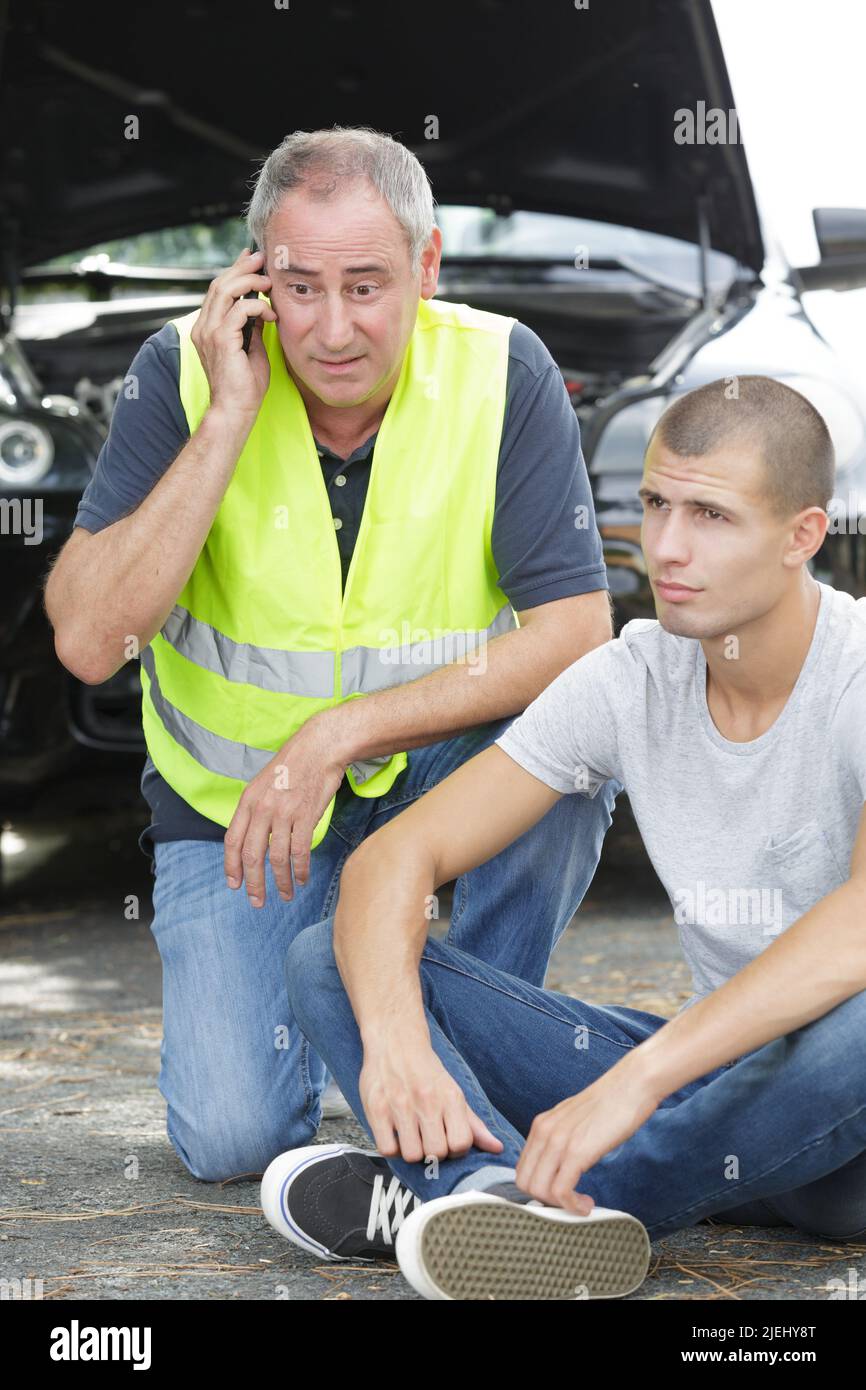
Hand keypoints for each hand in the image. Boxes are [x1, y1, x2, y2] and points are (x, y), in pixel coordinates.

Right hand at [190, 247, 277, 422]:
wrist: (235, 411)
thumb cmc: (244, 387)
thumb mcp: (251, 348)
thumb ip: (252, 327)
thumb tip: (261, 308)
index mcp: (207, 329)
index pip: (218, 291)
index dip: (234, 271)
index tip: (250, 259)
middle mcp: (203, 327)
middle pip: (220, 284)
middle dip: (242, 268)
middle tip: (261, 258)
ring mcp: (209, 333)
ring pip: (225, 290)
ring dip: (250, 281)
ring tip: (268, 282)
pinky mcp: (221, 340)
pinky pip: (239, 310)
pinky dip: (258, 306)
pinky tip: (272, 314)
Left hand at [224, 715, 346, 906]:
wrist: (319, 748)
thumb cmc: (293, 766)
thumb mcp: (263, 783)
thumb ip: (255, 809)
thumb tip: (251, 837)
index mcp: (248, 801)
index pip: (232, 840)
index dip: (231, 866)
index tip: (234, 884)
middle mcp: (262, 809)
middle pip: (252, 855)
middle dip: (254, 883)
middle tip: (257, 901)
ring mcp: (284, 813)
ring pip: (277, 858)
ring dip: (280, 882)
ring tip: (284, 895)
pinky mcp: (306, 816)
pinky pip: (300, 852)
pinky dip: (300, 870)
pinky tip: (301, 880)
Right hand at [360, 1043, 505, 1167]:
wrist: (395, 1041)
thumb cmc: (426, 1071)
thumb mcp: (453, 1092)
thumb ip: (474, 1124)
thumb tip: (497, 1148)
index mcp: (450, 1097)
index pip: (461, 1144)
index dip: (455, 1149)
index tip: (447, 1140)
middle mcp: (427, 1101)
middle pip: (436, 1153)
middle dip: (433, 1152)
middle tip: (427, 1138)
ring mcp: (400, 1105)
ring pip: (412, 1155)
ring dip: (412, 1151)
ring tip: (410, 1136)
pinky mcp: (377, 1109)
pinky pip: (387, 1150)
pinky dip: (392, 1149)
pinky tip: (395, 1135)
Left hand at [514, 1057, 659, 1213]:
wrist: (632, 1084)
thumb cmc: (610, 1105)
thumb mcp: (575, 1121)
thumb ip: (562, 1139)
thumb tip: (560, 1166)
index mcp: (541, 1125)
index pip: (522, 1169)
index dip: (538, 1189)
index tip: (559, 1196)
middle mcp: (543, 1132)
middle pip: (525, 1182)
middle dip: (545, 1201)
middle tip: (569, 1203)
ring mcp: (558, 1141)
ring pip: (538, 1190)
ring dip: (559, 1207)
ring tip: (581, 1204)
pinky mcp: (577, 1151)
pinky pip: (560, 1191)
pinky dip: (572, 1205)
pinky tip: (587, 1204)